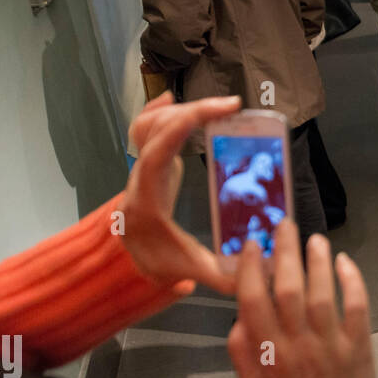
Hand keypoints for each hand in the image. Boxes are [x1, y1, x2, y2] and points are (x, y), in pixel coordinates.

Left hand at [120, 92, 242, 293]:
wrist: (126, 259)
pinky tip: (171, 98)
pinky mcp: (150, 165)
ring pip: (149, 125)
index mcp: (148, 196)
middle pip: (157, 130)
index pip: (157, 153)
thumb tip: (252, 278)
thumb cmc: (155, 261)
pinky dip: (156, 111)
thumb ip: (217, 276)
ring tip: (213, 106)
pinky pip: (145, 130)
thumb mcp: (186, 270)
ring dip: (180, 110)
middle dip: (194, 111)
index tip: (215, 113)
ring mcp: (142, 168)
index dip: (181, 127)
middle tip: (232, 106)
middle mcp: (141, 176)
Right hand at [228, 222, 375, 377]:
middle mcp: (297, 345)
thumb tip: (239, 313)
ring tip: (314, 239)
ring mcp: (329, 345)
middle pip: (287, 289)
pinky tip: (344, 261)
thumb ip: (241, 349)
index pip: (252, 302)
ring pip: (322, 294)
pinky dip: (351, 282)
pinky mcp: (357, 347)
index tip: (250, 244)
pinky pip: (356, 307)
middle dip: (284, 253)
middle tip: (284, 226)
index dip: (249, 269)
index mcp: (267, 353)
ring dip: (317, 262)